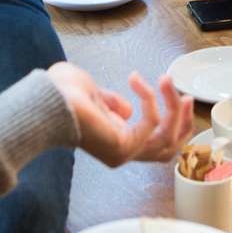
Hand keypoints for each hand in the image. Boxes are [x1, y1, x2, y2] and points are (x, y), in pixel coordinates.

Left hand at [47, 62, 193, 166]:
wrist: (45, 100)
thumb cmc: (61, 94)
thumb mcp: (94, 94)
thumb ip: (113, 102)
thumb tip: (128, 109)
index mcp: (115, 141)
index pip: (156, 143)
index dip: (174, 121)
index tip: (181, 96)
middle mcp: (122, 152)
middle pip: (169, 148)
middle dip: (183, 121)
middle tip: (186, 95)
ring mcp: (124, 153)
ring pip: (167, 138)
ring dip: (173, 107)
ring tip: (167, 81)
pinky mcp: (124, 147)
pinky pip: (151, 122)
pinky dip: (148, 97)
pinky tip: (135, 79)